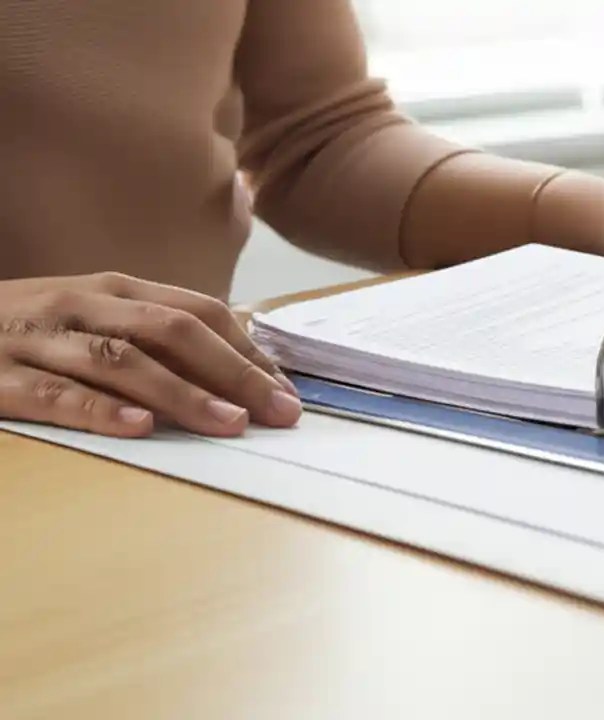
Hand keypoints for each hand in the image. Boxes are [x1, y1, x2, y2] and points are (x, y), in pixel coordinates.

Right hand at [0, 273, 301, 437]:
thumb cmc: (27, 330)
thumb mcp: (91, 318)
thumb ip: (152, 334)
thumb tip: (236, 366)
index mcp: (112, 290)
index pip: (199, 313)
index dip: (248, 351)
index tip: (287, 391)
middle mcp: (81, 304)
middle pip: (173, 331)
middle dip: (234, 372)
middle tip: (279, 412)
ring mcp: (38, 338)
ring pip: (123, 361)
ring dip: (184, 393)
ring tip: (229, 425)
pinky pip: (55, 392)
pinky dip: (101, 410)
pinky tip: (140, 427)